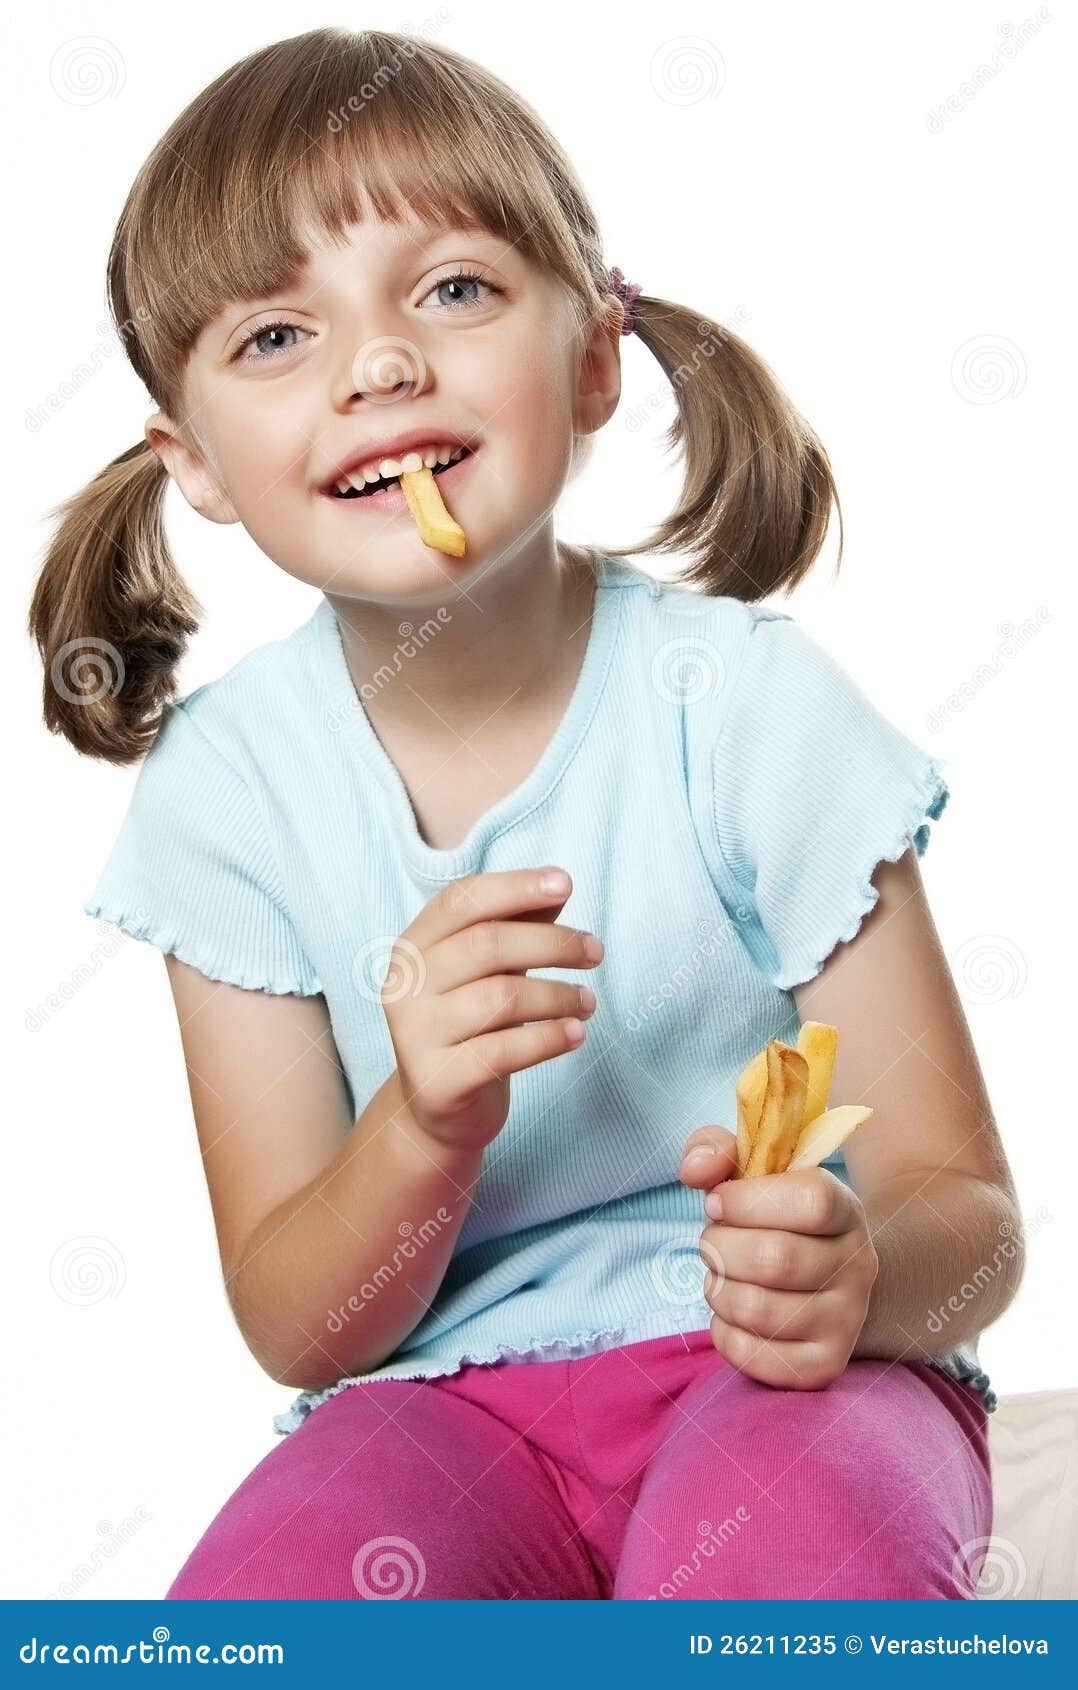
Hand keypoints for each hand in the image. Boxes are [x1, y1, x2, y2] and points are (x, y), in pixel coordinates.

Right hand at [381, 868, 602, 1153]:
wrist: (438, 1107)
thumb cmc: (472, 1025)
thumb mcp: (491, 970)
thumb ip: (516, 926)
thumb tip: (557, 887)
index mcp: (413, 947)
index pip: (462, 900)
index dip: (515, 886)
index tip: (567, 883)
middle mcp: (405, 986)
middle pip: (487, 945)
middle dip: (553, 943)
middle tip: (595, 951)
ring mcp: (415, 1035)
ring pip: (501, 998)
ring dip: (559, 995)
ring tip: (588, 1002)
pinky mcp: (438, 1080)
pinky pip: (503, 1051)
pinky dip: (549, 1038)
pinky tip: (576, 1034)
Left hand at [678, 1126, 878, 1388]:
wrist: (828, 1281)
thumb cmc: (774, 1218)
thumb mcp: (752, 1172)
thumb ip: (717, 1150)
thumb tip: (693, 1170)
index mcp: (844, 1208)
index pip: (810, 1200)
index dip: (747, 1201)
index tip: (716, 1202)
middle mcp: (858, 1264)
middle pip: (774, 1258)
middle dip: (719, 1248)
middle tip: (712, 1244)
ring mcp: (847, 1319)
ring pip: (759, 1310)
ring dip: (718, 1290)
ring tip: (722, 1277)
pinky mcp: (825, 1364)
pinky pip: (755, 1356)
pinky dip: (724, 1334)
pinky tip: (731, 1316)